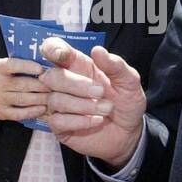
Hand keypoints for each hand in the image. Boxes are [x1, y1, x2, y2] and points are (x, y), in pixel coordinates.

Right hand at [0, 57, 48, 122]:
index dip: (31, 67)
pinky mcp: (0, 113)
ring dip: (41, 99)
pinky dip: (33, 111)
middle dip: (42, 86)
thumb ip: (21, 64)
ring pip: (24, 99)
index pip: (15, 65)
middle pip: (23, 84)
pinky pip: (20, 113)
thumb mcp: (5, 65)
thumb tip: (45, 66)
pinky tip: (43, 108)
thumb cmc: (2, 77)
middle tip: (57, 86)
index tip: (44, 70)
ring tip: (53, 97)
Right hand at [37, 39, 145, 166]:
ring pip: (55, 99)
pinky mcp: (59, 125)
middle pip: (52, 76)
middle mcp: (65, 83)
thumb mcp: (129, 82)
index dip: (52, 48)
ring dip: (83, 105)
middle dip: (75, 84)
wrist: (129, 133)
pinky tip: (96, 121)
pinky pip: (57, 121)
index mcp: (78, 65)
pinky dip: (79, 121)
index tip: (61, 54)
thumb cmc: (125, 103)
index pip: (54, 49)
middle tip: (100, 92)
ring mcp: (59, 104)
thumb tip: (97, 50)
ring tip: (105, 109)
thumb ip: (115, 66)